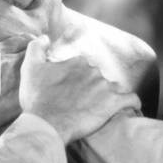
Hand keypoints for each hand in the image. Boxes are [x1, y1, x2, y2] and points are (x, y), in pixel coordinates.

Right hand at [19, 36, 140, 143]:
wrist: (46, 124)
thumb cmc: (37, 98)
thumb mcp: (29, 69)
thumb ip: (36, 48)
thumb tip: (45, 38)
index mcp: (78, 62)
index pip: (84, 66)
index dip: (78, 78)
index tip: (73, 90)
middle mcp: (94, 71)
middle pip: (99, 78)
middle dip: (94, 87)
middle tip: (85, 102)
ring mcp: (105, 87)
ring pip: (115, 87)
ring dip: (111, 95)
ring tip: (104, 107)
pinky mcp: (113, 104)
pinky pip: (131, 100)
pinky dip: (133, 103)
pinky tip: (131, 107)